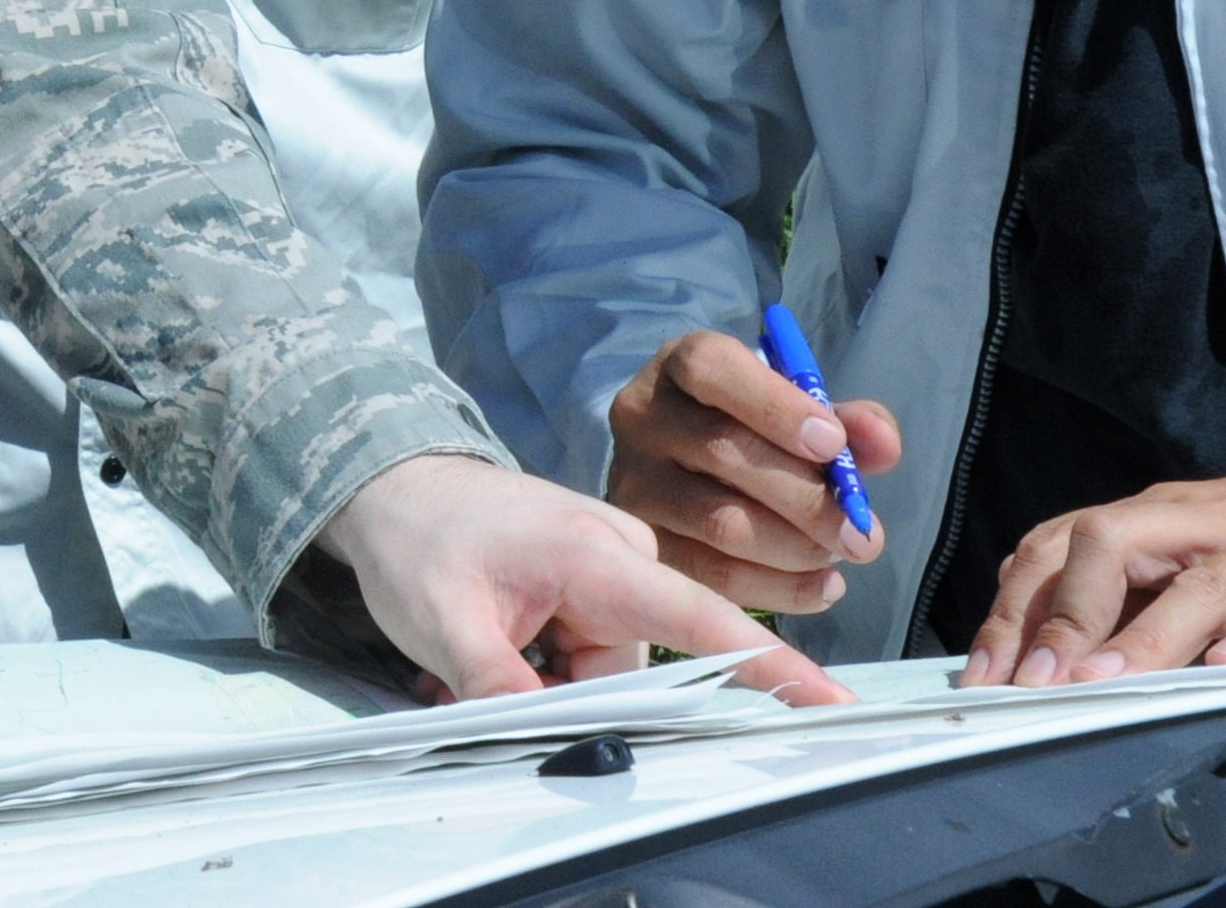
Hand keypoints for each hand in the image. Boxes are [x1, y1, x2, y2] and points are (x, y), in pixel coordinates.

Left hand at [314, 452, 848, 707]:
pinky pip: (587, 653)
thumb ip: (501, 686)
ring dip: (544, 678)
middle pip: (634, 672)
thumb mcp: (442, 622)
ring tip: (475, 647)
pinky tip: (490, 640)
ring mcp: (609, 569)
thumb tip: (555, 742)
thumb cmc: (419, 537)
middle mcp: (620, 557)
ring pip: (604, 671)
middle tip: (483, 668)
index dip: (769, 665)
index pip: (701, 619)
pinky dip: (541, 662)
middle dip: (565, 692)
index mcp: (599, 556)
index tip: (831, 699)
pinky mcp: (594, 582)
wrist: (394, 484)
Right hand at [604, 328, 899, 612]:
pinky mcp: (642, 545)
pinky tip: (821, 587)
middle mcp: (642, 417)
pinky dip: (780, 589)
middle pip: (723, 453)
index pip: (712, 368)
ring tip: (837, 556)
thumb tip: (882, 442)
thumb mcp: (794, 412)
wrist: (683, 473)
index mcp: (679, 366)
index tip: (832, 444)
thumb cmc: (751, 432)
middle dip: (807, 499)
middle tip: (864, 535)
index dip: (775, 405)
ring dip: (797, 548)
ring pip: (720, 522)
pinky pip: (713, 577)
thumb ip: (844, 421)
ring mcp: (633, 483)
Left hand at [961, 476, 1225, 686]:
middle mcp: (1207, 519)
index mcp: (1159, 514)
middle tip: (1041, 679)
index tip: (990, 672)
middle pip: (1113, 539)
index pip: (1062, 542)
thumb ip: (1124, 602)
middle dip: (1067, 611)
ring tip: (1107, 679)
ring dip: (1146, 637)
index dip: (1018, 607)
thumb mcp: (1190, 570)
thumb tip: (1035, 658)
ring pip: (1200, 583)